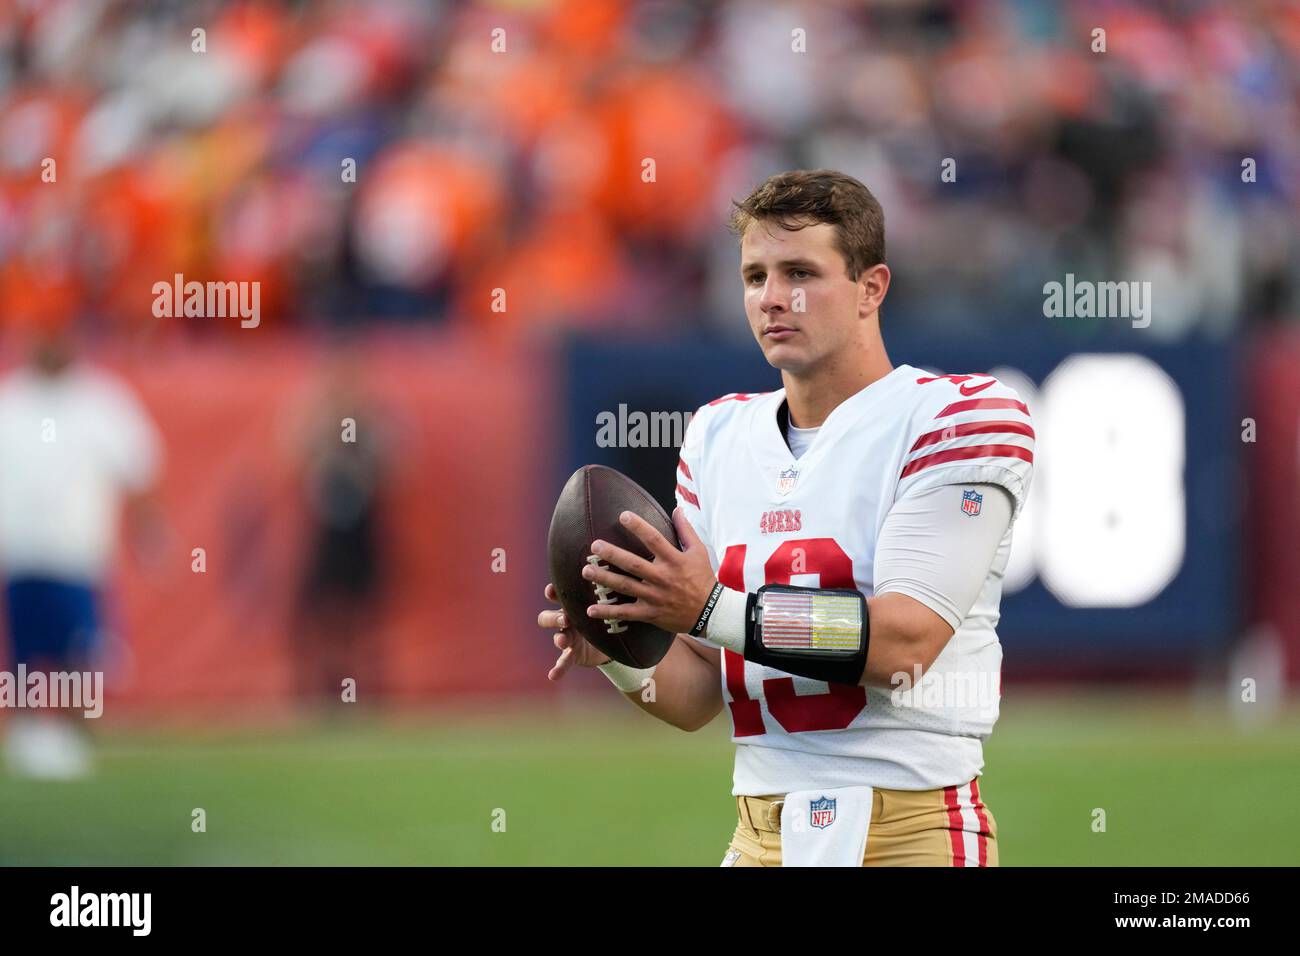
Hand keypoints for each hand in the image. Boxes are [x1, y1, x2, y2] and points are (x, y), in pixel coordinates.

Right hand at [537, 583, 609, 680]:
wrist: (615, 640)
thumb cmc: (609, 614)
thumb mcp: (608, 601)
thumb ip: (609, 588)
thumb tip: (623, 566)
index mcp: (572, 605)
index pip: (556, 596)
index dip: (551, 593)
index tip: (552, 590)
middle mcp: (566, 620)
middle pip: (548, 617)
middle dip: (554, 617)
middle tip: (566, 619)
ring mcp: (568, 638)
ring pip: (557, 637)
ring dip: (559, 639)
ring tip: (563, 641)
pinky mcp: (572, 654)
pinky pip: (563, 661)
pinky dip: (558, 669)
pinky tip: (553, 676)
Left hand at [582, 508, 717, 635]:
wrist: (710, 612)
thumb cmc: (702, 578)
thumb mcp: (699, 551)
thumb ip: (686, 530)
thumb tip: (677, 509)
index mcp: (674, 560)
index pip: (654, 540)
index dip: (638, 526)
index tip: (623, 516)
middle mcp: (662, 577)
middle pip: (634, 564)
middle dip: (613, 555)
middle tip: (594, 546)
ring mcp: (655, 596)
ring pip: (626, 586)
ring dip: (605, 579)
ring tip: (586, 571)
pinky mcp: (650, 613)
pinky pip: (626, 613)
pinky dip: (609, 612)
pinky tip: (591, 610)